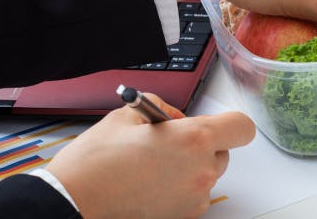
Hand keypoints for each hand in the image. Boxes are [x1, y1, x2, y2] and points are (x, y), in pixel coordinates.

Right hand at [46, 93, 254, 218]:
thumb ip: (159, 107)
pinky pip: (191, 196)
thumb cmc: (97, 161)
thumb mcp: (127, 114)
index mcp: (193, 139)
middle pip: (223, 152)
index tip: (214, 123)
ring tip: (150, 164)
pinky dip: (176, 188)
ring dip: (187, 167)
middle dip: (200, 144)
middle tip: (166, 141)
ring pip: (205, 175)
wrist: (74, 201)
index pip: (241, 127)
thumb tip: (171, 116)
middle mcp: (201, 172)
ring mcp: (193, 200)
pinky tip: (147, 182)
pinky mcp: (182, 217)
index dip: (229, 122)